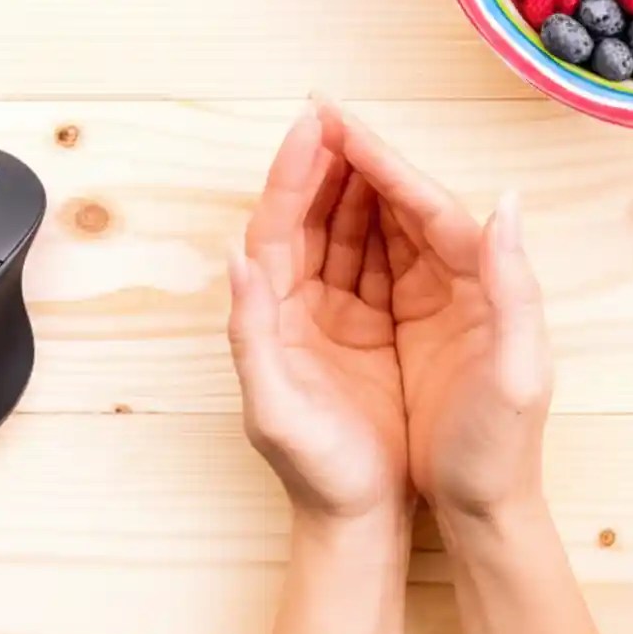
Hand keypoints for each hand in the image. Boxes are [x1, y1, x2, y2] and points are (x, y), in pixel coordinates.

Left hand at [227, 104, 410, 523]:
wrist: (358, 519)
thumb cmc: (316, 471)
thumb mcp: (275, 411)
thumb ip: (249, 334)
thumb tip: (236, 256)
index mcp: (270, 318)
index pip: (275, 228)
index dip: (293, 173)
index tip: (314, 125)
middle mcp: (296, 308)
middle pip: (305, 219)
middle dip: (321, 165)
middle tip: (340, 114)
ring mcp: (332, 316)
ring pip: (339, 234)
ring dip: (351, 187)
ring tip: (367, 140)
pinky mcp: (367, 330)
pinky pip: (372, 262)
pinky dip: (381, 226)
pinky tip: (396, 199)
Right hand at [318, 102, 553, 518]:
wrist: (482, 507)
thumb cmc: (499, 448)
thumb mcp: (518, 372)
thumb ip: (515, 285)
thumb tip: (505, 200)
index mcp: (484, 282)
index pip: (426, 204)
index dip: (381, 160)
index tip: (337, 121)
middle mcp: (458, 281)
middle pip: (401, 204)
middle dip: (358, 159)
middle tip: (314, 115)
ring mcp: (430, 302)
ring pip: (383, 227)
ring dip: (349, 186)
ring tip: (310, 147)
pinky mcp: (407, 326)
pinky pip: (371, 264)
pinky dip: (346, 231)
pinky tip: (322, 212)